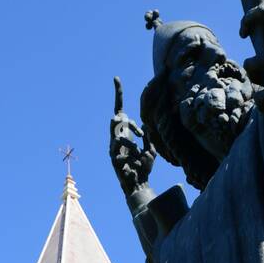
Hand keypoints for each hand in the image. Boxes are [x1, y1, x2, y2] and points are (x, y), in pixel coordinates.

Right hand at [110, 77, 155, 196]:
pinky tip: (134, 162)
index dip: (118, 94)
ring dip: (130, 143)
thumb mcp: (150, 149)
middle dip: (121, 122)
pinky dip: (130, 154)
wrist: (138, 184)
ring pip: (117, 135)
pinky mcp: (112, 157)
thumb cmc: (144, 167)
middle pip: (115, 120)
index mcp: (125, 132)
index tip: (116, 78)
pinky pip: (119, 149)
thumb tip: (145, 125)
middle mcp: (117, 137)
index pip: (120, 110)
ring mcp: (113, 146)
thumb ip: (147, 137)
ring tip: (137, 153)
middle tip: (126, 125)